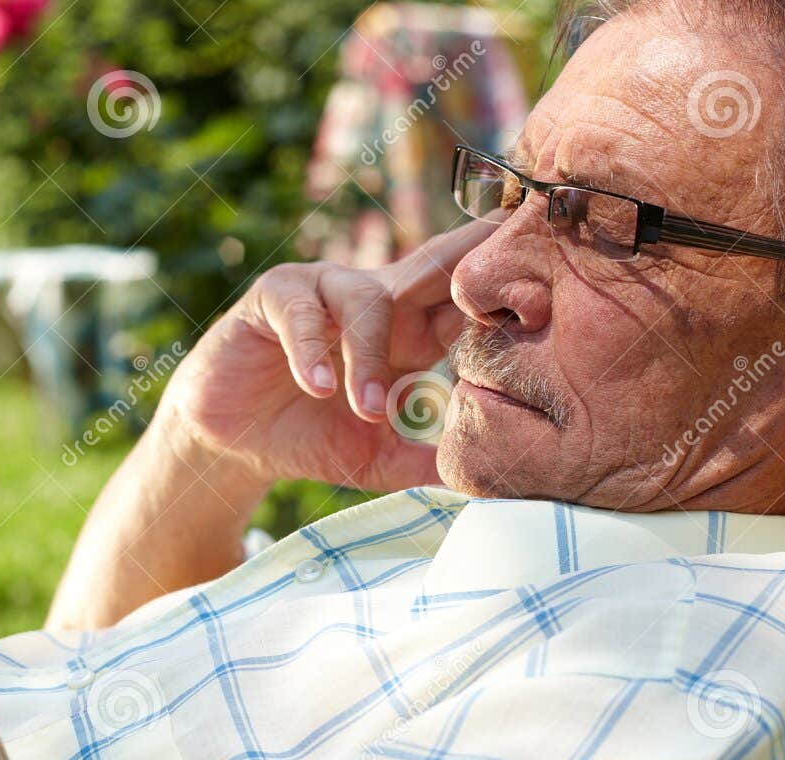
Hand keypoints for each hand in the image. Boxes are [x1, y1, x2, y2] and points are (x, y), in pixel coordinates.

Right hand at [157, 220, 494, 491]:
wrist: (233, 443)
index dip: (499, 291)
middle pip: (432, 266)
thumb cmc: (311, 439)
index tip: (550, 281)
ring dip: (369, 356)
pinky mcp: (273, 298)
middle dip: (469, 256)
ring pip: (366, 301)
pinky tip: (319, 386)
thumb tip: (493, 483)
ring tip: (366, 410)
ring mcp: (324, 292)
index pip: (465, 300)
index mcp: (411, 331)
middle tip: (504, 250)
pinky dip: (312, 349)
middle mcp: (375, 300)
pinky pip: (299, 312)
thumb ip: (427, 463)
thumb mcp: (379, 460)